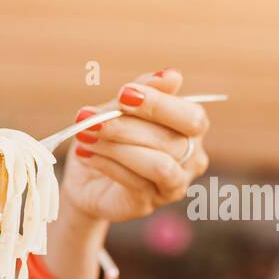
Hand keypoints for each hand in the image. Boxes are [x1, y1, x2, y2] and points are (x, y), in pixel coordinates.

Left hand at [61, 68, 211, 224]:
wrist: (87, 179)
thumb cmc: (111, 137)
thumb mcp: (121, 108)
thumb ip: (144, 91)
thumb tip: (172, 76)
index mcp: (191, 128)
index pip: (191, 116)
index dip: (159, 104)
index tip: (124, 94)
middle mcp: (193, 157)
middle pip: (171, 141)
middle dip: (128, 126)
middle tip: (92, 118)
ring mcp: (174, 184)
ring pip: (157, 164)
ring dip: (116, 147)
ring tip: (85, 135)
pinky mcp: (150, 203)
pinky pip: (135, 182)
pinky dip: (106, 164)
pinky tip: (85, 154)